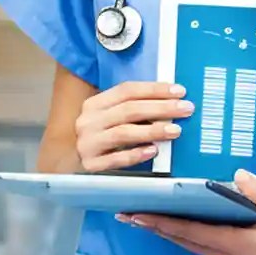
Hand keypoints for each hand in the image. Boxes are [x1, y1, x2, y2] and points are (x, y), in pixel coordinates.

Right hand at [75, 81, 194, 171]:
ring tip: (175, 130)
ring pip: (123, 133)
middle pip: (128, 110)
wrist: (70, 162)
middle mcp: (88, 121)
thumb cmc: (101, 137)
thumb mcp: (110, 118)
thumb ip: (133, 110)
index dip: (154, 89)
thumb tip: (171, 102)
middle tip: (185, 109)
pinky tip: (153, 151)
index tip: (179, 91)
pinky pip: (116, 159)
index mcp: (95, 104)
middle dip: (161, 108)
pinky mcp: (90, 165)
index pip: (127, 90)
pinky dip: (136, 154)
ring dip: (152, 130)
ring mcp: (87, 143)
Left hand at [120, 170, 255, 254]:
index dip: (161, 223)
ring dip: (168, 233)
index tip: (138, 215)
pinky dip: (187, 238)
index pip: (188, 231)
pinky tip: (182, 229)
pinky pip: (205, 248)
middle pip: (182, 240)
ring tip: (147, 221)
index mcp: (235, 243)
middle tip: (128, 216)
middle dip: (154, 227)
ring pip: (191, 245)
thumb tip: (238, 174)